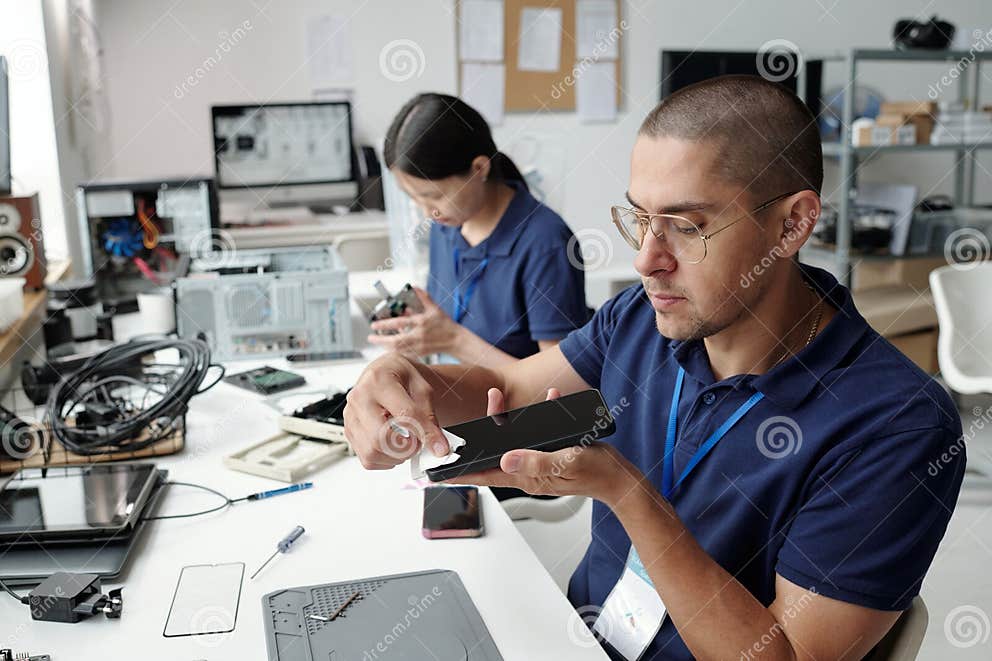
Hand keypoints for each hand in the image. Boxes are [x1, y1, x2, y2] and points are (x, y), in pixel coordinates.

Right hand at [342, 351, 449, 469]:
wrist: (386, 373)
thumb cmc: (401, 378)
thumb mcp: (423, 389)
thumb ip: (430, 418)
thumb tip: (439, 447)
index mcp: (379, 381)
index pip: (404, 414)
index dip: (425, 434)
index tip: (440, 447)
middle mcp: (359, 398)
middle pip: (380, 438)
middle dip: (406, 448)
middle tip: (418, 442)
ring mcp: (351, 417)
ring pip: (372, 453)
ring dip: (396, 456)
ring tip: (406, 443)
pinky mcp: (349, 433)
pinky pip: (367, 459)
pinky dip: (385, 460)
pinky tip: (393, 446)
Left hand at [367, 287, 461, 356]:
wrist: (455, 340)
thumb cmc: (445, 323)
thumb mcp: (435, 308)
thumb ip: (423, 297)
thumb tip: (413, 287)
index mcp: (421, 323)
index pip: (400, 323)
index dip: (385, 324)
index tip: (374, 325)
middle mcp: (419, 336)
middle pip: (396, 341)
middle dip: (380, 340)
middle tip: (370, 338)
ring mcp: (419, 346)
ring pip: (398, 350)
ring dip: (386, 346)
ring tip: (378, 341)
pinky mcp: (420, 353)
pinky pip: (404, 354)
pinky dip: (394, 351)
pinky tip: (388, 348)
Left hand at [443, 388, 642, 506]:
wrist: (619, 477)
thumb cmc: (596, 474)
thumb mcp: (565, 464)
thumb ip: (536, 462)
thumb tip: (506, 458)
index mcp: (527, 476)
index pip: (487, 474)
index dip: (463, 473)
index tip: (441, 471)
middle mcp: (529, 469)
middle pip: (497, 451)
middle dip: (485, 429)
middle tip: (481, 406)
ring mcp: (539, 460)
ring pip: (514, 440)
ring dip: (508, 418)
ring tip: (499, 398)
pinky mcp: (551, 451)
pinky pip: (538, 432)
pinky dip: (541, 415)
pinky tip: (549, 399)